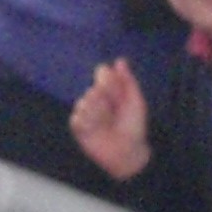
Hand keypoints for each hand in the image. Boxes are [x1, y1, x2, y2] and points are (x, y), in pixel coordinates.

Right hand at [69, 58, 150, 178]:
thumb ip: (127, 81)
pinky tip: (94, 125)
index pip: (102, 75)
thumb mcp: (135, 101)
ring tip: (105, 119)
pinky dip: (84, 120)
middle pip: (93, 89)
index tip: (112, 82)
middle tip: (112, 107)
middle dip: (102, 96)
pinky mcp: (80, 129)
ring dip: (94, 108)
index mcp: (111, 92)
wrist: (129, 152)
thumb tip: (120, 60)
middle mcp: (98, 101)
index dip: (106, 78)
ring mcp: (88, 115)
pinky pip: (76, 119)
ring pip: (83, 102)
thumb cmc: (134, 126)